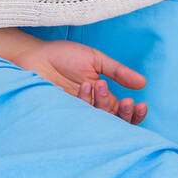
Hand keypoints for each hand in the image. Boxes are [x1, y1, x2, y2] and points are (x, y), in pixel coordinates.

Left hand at [13, 39, 148, 124]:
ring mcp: (76, 111)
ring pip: (98, 121)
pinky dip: (85, 102)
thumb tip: (143, 83)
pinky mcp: (61, 112)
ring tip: (96, 82)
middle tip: (125, 101)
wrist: (34, 54)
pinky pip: (78, 117)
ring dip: (102, 103)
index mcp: (102, 97)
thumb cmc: (62, 56)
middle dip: (123, 114)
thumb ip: (117, 71)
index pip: (123, 113)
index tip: (141, 104)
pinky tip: (84, 86)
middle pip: (114, 123)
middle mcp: (91, 108)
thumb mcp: (95, 60)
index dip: (134, 114)